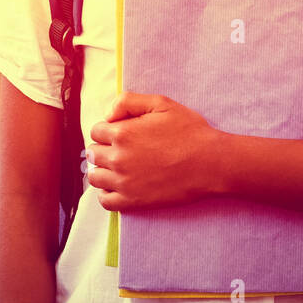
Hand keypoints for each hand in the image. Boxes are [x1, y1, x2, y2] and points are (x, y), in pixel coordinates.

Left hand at [85, 92, 222, 210]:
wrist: (210, 163)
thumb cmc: (189, 131)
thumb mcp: (161, 104)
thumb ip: (129, 101)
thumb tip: (107, 114)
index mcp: (122, 133)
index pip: (96, 131)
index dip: (108, 130)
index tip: (122, 133)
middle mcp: (118, 158)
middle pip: (93, 154)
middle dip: (104, 148)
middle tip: (122, 149)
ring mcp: (124, 182)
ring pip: (95, 177)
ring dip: (102, 170)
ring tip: (118, 167)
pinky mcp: (133, 201)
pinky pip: (105, 201)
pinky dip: (106, 193)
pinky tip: (118, 186)